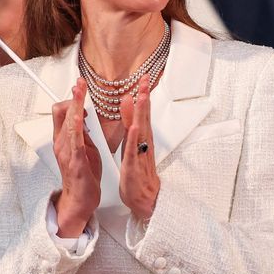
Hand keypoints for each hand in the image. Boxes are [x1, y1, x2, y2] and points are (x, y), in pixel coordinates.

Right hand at [52, 80, 100, 235]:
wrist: (80, 200)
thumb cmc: (84, 176)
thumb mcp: (85, 150)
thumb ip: (83, 134)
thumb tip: (85, 118)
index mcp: (64, 140)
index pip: (62, 112)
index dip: (71, 98)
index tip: (80, 87)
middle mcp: (62, 143)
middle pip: (62, 113)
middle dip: (73, 96)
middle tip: (80, 82)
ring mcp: (67, 152)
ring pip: (68, 122)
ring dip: (75, 105)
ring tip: (80, 90)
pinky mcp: (75, 161)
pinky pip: (75, 141)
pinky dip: (76, 127)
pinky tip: (80, 117)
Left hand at [118, 80, 159, 220]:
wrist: (143, 196)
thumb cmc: (137, 169)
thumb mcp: (132, 141)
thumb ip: (130, 120)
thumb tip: (127, 100)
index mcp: (140, 136)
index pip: (142, 111)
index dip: (143, 93)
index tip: (143, 76)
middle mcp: (143, 142)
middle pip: (145, 116)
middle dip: (145, 97)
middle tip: (146, 79)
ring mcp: (139, 153)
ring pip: (140, 130)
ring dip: (141, 113)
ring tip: (141, 97)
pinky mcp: (133, 166)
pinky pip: (133, 151)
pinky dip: (134, 139)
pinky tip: (134, 128)